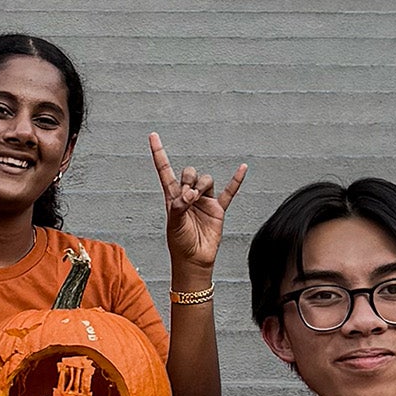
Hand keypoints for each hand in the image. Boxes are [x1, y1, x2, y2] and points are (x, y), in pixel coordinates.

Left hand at [151, 134, 245, 273]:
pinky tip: (242, 169)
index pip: (164, 170)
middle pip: (189, 173)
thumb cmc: (180, 244)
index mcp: (172, 197)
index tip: (153, 136)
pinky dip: (236, 180)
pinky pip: (229, 192)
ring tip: (197, 199)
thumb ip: (179, 207)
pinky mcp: (218, 210)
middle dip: (189, 179)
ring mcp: (204, 201)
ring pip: (206, 180)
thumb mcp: (174, 224)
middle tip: (187, 197)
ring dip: (202, 185)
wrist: (194, 260)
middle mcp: (188, 196)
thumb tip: (190, 195)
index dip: (159, 153)